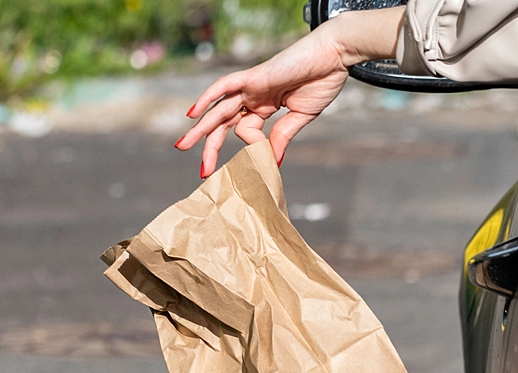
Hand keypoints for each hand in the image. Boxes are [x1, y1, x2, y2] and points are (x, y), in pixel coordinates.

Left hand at [175, 9, 404, 175]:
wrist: (334, 56)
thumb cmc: (322, 80)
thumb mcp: (300, 117)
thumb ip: (283, 136)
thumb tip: (273, 161)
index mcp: (264, 106)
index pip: (247, 132)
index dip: (255, 148)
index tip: (268, 157)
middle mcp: (253, 97)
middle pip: (224, 124)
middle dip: (210, 146)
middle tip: (202, 171)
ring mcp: (251, 86)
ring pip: (219, 110)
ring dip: (201, 129)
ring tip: (183, 146)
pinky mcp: (254, 76)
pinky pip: (224, 86)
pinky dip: (207, 97)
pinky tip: (192, 113)